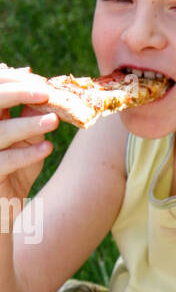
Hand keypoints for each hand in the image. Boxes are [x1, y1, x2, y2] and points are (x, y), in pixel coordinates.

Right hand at [0, 69, 56, 201]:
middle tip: (45, 92)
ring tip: (54, 120)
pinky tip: (46, 148)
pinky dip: (27, 154)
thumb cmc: (15, 172)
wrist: (3, 210)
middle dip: (16, 93)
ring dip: (27, 124)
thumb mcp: (26, 142)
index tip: (40, 81)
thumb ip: (31, 119)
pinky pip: (5, 162)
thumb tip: (46, 92)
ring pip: (0, 133)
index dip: (12, 80)